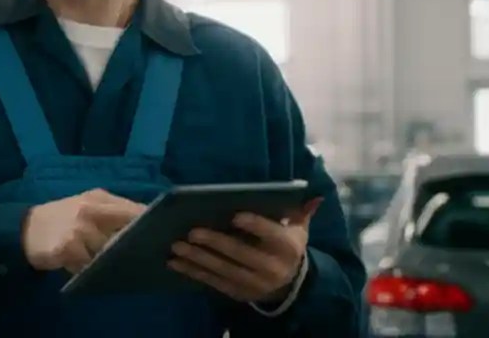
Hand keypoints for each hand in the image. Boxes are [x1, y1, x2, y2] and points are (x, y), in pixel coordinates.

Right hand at [21, 189, 144, 273]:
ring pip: (110, 252)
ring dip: (119, 261)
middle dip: (139, 245)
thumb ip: (114, 212)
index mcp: (99, 198)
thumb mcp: (87, 205)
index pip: (135, 210)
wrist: (25, 229)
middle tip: (152, 257)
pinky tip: (98, 274)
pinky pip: (90, 266)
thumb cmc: (63, 217)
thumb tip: (148, 226)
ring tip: (127, 269)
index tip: (166, 237)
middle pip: (127, 231)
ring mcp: (79, 231)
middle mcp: (90, 211)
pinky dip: (96, 271)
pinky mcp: (67, 249)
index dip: (152, 225)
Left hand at [168, 198, 322, 303]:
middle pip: (241, 254)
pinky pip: (213, 283)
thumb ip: (300, 211)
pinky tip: (175, 263)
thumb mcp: (299, 230)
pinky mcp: (238, 293)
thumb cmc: (288, 247)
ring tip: (177, 245)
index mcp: (287, 248)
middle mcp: (272, 268)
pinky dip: (192, 272)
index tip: (235, 215)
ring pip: (223, 270)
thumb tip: (313, 195)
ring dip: (198, 258)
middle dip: (216, 242)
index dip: (254, 225)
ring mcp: (254, 284)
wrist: (290, 287)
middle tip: (192, 230)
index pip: (271, 235)